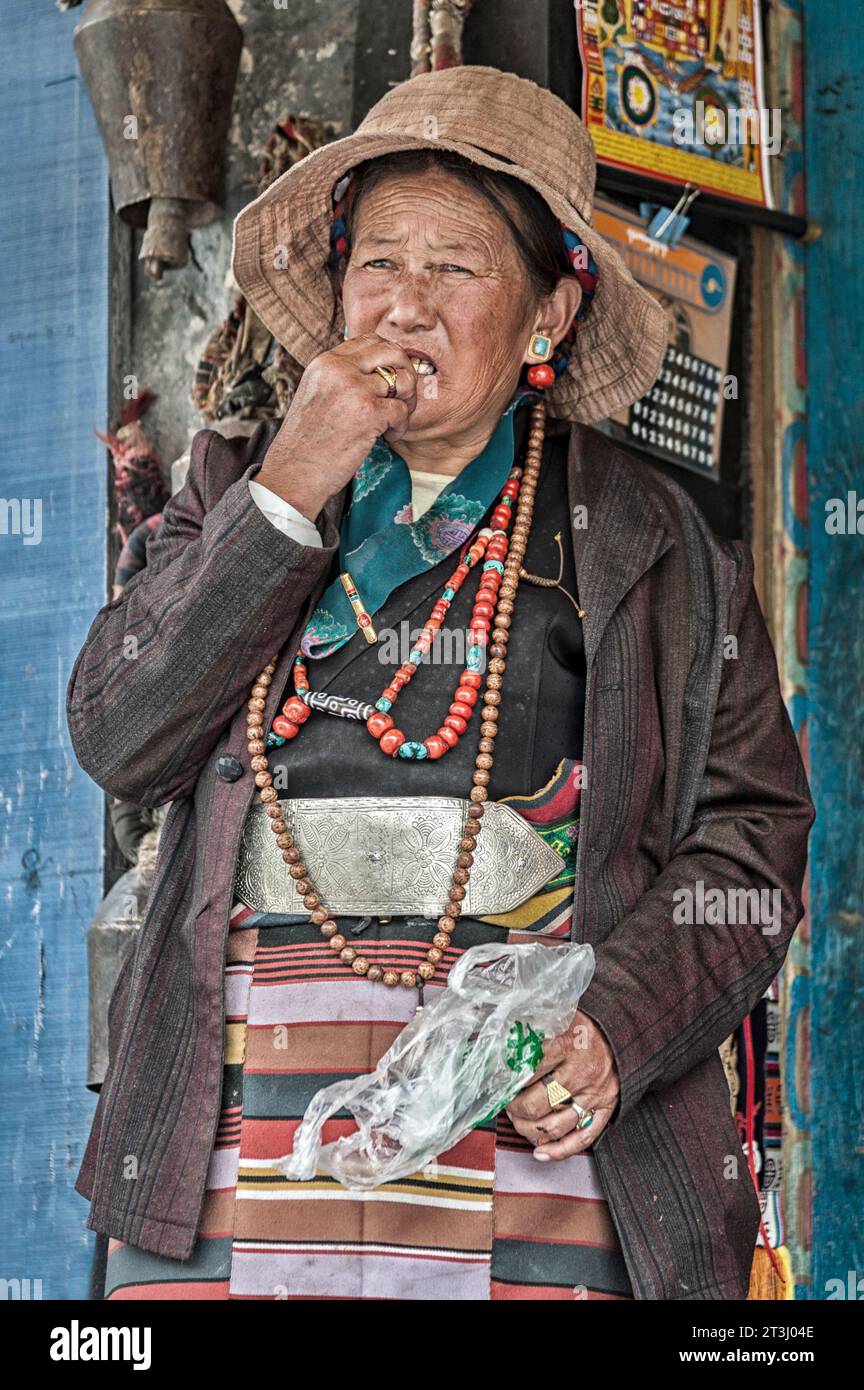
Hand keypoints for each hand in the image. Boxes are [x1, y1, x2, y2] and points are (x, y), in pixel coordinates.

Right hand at [254, 333, 418, 520]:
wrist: (292, 473)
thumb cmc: (305, 443)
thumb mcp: (315, 394)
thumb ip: (340, 378)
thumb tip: (377, 372)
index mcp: (325, 362)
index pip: (370, 341)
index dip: (388, 359)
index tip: (389, 382)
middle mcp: (339, 369)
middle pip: (393, 351)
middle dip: (405, 374)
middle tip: (401, 399)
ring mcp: (354, 389)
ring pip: (403, 381)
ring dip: (406, 404)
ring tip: (392, 422)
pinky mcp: (369, 413)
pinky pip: (402, 410)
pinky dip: (401, 427)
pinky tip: (387, 438)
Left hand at [505, 1010, 619, 1160]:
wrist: (621, 1032)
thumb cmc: (585, 1026)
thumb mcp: (558, 1017)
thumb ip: (532, 1028)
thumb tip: (500, 1039)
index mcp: (566, 1045)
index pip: (527, 1072)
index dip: (507, 1082)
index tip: (496, 1083)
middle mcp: (581, 1072)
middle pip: (537, 1103)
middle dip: (515, 1109)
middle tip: (506, 1103)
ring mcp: (594, 1095)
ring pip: (554, 1126)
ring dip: (529, 1130)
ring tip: (518, 1121)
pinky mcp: (606, 1109)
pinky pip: (583, 1138)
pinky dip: (559, 1151)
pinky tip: (540, 1152)